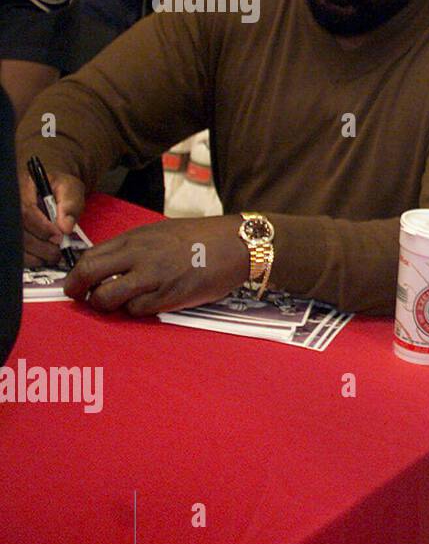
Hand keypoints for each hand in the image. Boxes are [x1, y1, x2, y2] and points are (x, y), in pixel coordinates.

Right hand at [18, 162, 84, 267]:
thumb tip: (66, 227)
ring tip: (52, 255)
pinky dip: (28, 259)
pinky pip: (14, 251)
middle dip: (40, 246)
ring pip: (15, 244)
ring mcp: (8, 220)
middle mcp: (10, 204)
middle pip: (18, 231)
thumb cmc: (55, 188)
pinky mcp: (9, 235)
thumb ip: (70, 203)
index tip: (59, 237)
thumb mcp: (68, 187)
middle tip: (57, 251)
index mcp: (21, 187)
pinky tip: (41, 257)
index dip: (43, 228)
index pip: (25, 212)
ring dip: (35, 255)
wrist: (45, 190)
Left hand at [62, 215, 250, 315]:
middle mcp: (139, 255)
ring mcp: (153, 277)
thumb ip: (134, 247)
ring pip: (107, 298)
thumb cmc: (202, 238)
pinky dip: (136, 311)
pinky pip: (137, 311)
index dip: (77, 274)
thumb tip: (110, 266)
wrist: (237, 244)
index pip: (90, 256)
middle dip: (77, 290)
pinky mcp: (169, 296)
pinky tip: (147, 304)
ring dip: (105, 305)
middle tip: (82, 298)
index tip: (78, 283)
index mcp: (136, 237)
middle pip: (88, 274)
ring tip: (116, 305)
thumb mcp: (161, 232)